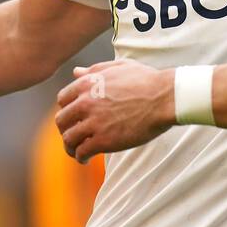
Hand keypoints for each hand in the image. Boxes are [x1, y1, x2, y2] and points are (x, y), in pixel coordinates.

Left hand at [55, 59, 175, 160]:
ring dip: (71, 147)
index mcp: (87, 84)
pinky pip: (82, 152)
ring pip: (68, 139)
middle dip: (66, 129)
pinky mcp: (104, 140)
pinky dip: (81, 157)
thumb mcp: (118, 67)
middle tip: (74, 136)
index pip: (63, 99)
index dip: (67, 109)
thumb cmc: (146, 80)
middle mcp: (86, 102)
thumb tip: (76, 72)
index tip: (75, 117)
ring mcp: (94, 122)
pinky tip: (86, 159)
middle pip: (62, 121)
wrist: (164, 97)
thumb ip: (94, 70)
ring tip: (77, 152)